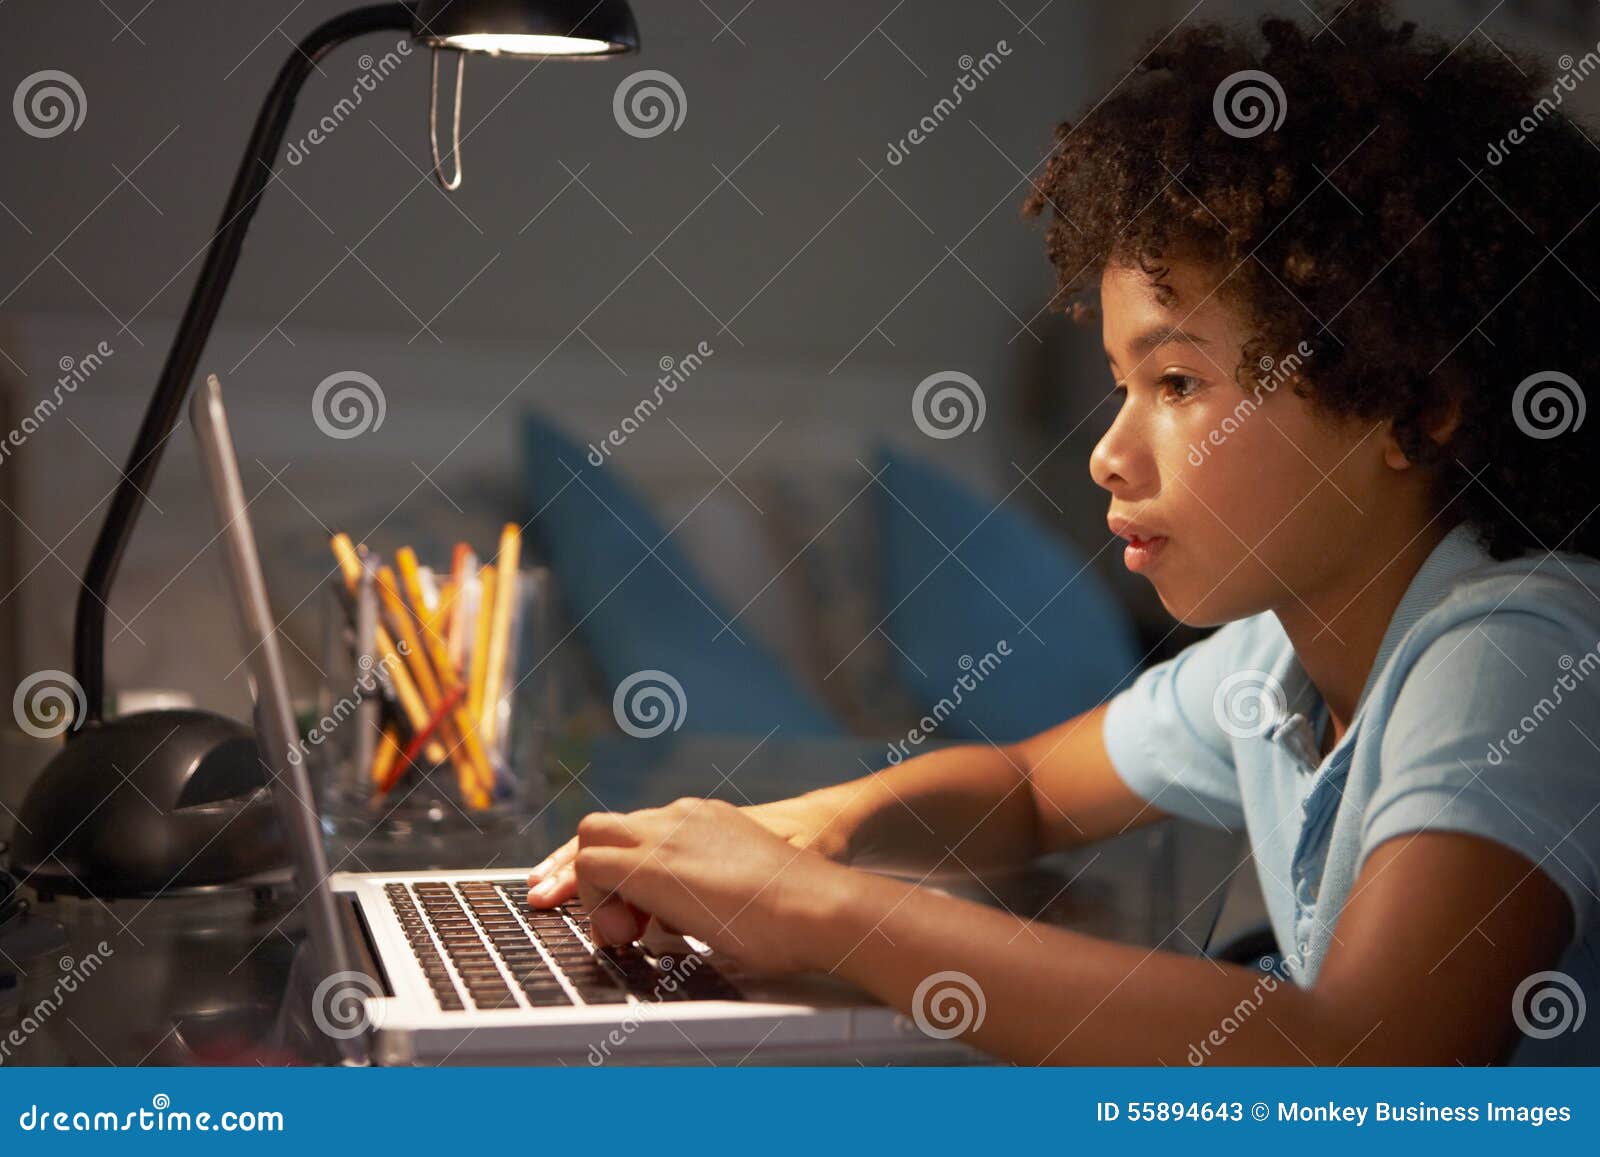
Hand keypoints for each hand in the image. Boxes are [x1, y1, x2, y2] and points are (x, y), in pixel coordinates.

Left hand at [544, 797, 850, 973]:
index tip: (628, 916)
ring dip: (597, 887)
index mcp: (707, 823)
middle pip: (607, 828)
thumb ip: (714, 895)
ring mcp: (666, 832)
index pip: (642, 833)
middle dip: (599, 875)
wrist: (818, 906)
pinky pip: (592, 864)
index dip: (624, 872)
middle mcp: (681, 818)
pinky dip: (594, 898)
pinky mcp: (651, 861)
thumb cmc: (796, 916)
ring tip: (626, 933)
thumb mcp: (745, 891)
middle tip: (625, 925)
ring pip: (593, 837)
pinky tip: (624, 932)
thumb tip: (691, 926)